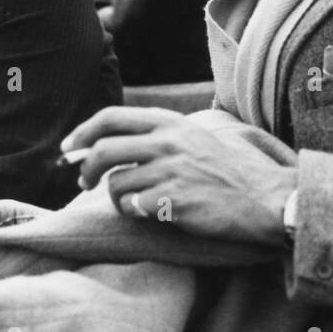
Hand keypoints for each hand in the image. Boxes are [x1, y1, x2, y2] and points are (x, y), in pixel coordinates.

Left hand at [62, 106, 296, 245]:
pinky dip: (135, 213)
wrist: (263, 198)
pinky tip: (152, 213)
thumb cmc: (224, 172)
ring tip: (134, 204)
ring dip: (115, 199)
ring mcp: (171, 171)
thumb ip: (154, 136)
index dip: (82, 132)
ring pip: (114, 185)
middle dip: (84, 170)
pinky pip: (133, 207)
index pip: (111, 117)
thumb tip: (106, 145)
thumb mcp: (191, 138)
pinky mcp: (174, 200)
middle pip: (103, 151)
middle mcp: (167, 142)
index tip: (69, 148)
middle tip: (83, 184)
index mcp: (169, 122)